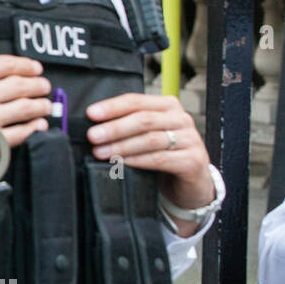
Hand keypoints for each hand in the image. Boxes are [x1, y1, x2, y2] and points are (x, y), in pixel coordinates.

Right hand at [0, 55, 51, 204]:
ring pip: (27, 107)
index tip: (34, 67)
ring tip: (45, 105)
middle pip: (23, 84)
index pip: (8, 64)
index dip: (26, 64)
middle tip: (44, 85)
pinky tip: (38, 126)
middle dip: (38, 84)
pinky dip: (34, 128)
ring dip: (41, 105)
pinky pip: (22, 133)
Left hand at [86, 92, 214, 231]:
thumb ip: (128, 126)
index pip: (136, 101)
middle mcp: (181, 119)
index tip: (91, 114)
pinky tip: (122, 162)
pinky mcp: (193, 160)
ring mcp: (190, 139)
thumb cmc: (164, 154)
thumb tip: (94, 126)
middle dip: (114, 128)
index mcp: (168, 106)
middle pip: (143, 119)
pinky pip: (160, 159)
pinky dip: (137, 160)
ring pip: (150, 139)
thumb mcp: (147, 135)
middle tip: (93, 136)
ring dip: (122, 146)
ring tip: (101, 152)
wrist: (191, 182)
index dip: (112, 107)